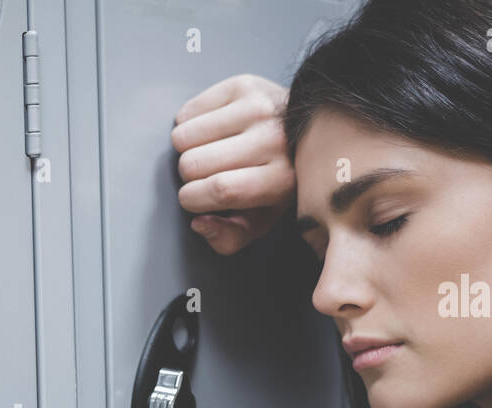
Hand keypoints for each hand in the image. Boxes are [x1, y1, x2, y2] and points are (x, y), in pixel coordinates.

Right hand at [172, 74, 295, 254]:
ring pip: (183, 137)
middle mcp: (272, 138)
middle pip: (194, 164)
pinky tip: (212, 132)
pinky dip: (189, 126)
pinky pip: (186, 112)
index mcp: (280, 179)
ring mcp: (257, 107)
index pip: (220, 189)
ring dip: (186, 150)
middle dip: (189, 177)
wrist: (308, 131)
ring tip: (209, 151)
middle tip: (206, 174)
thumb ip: (228, 238)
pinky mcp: (243, 85)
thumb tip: (198, 223)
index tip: (193, 199)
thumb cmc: (278, 182)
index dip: (193, 199)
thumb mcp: (259, 221)